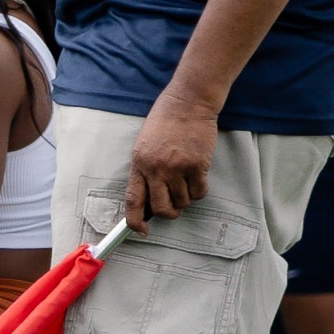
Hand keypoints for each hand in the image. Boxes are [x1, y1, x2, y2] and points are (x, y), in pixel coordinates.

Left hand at [124, 102, 217, 227]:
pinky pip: (200, 192)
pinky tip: (197, 175)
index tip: (141, 231)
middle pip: (161, 209)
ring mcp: (177, 167)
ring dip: (185, 197)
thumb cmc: (164, 123)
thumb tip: (150, 199)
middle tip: (174, 204)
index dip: (135, 221)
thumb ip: (145, 171)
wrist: (187, 103)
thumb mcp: (144, 145)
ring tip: (185, 179)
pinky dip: (200, 189)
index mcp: (138, 163)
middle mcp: (156, 168)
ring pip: (183, 202)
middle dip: (168, 213)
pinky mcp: (198, 165)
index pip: (133, 200)